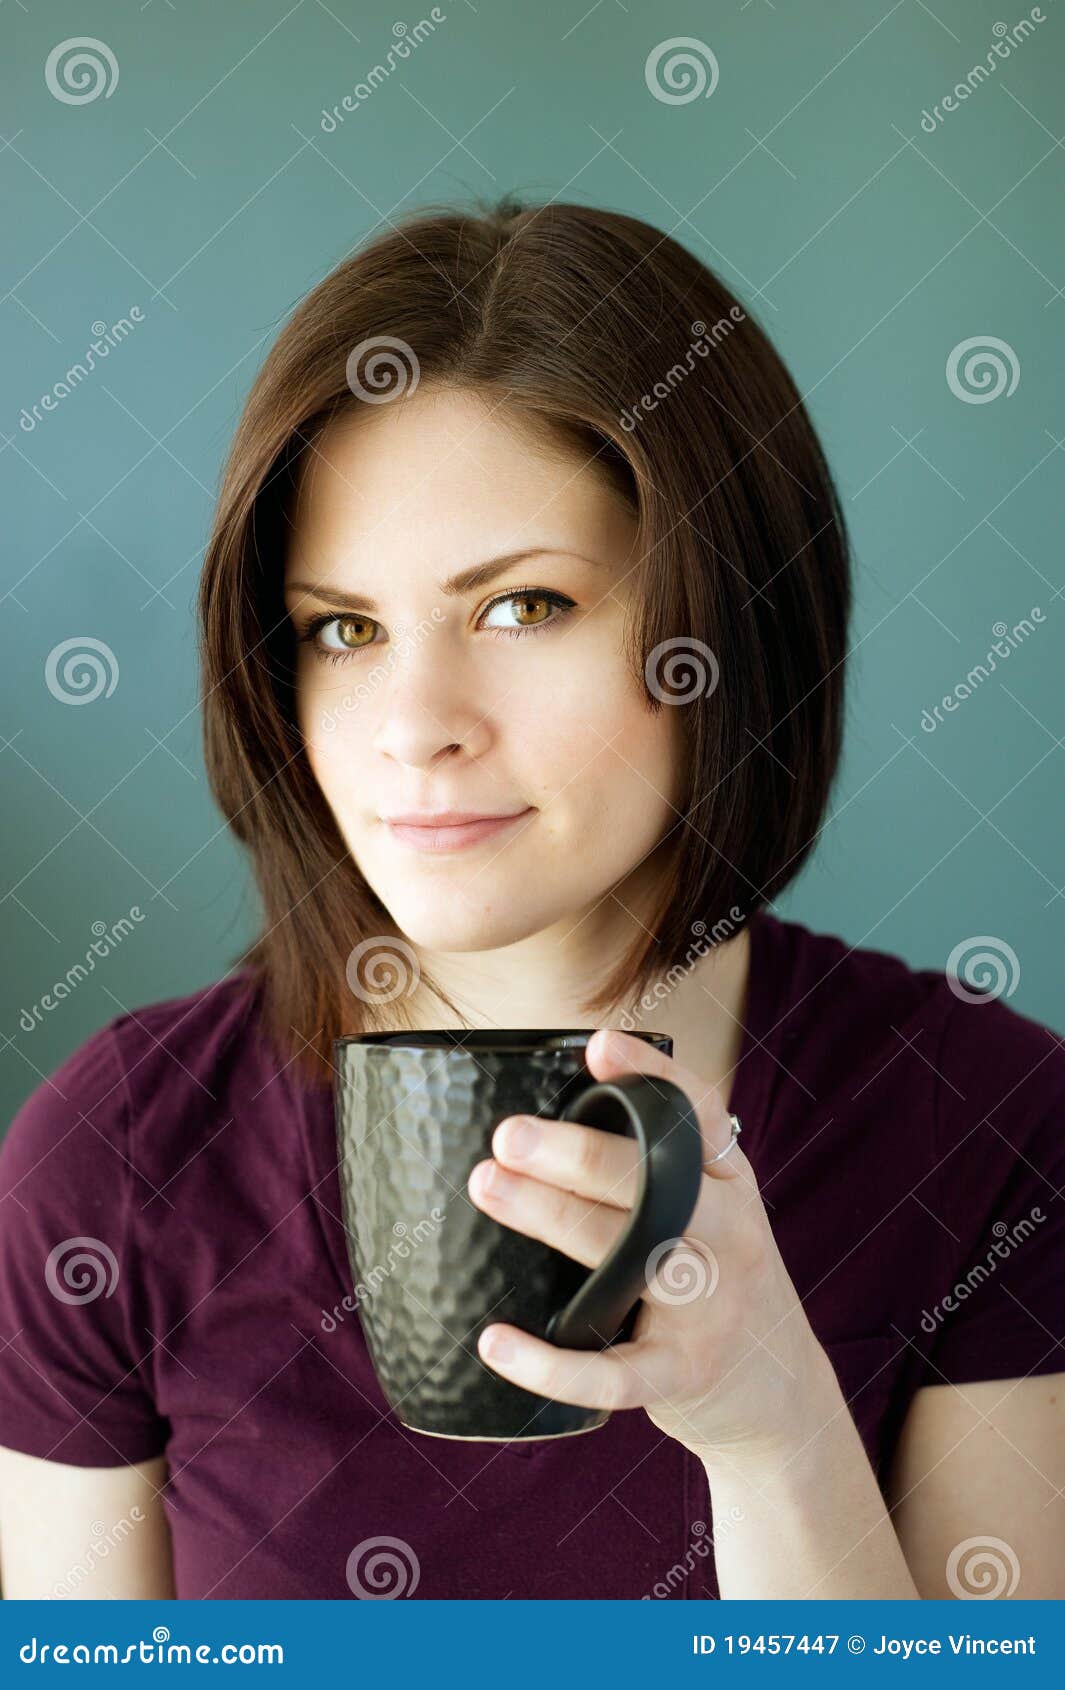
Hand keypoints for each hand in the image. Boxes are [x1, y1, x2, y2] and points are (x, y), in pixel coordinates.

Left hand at [466, 1029, 828, 1465]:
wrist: (778, 1392)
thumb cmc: (714, 1282)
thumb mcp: (711, 1213)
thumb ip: (653, 1172)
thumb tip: (540, 1119)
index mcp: (732, 1184)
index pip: (702, 1116)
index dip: (654, 1077)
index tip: (598, 1046)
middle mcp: (731, 1236)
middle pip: (656, 1185)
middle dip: (578, 1154)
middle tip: (509, 1135)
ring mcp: (710, 1309)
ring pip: (629, 1256)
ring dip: (551, 1217)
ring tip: (488, 1186)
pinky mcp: (683, 1376)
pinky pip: (613, 1374)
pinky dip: (551, 1363)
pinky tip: (496, 1342)